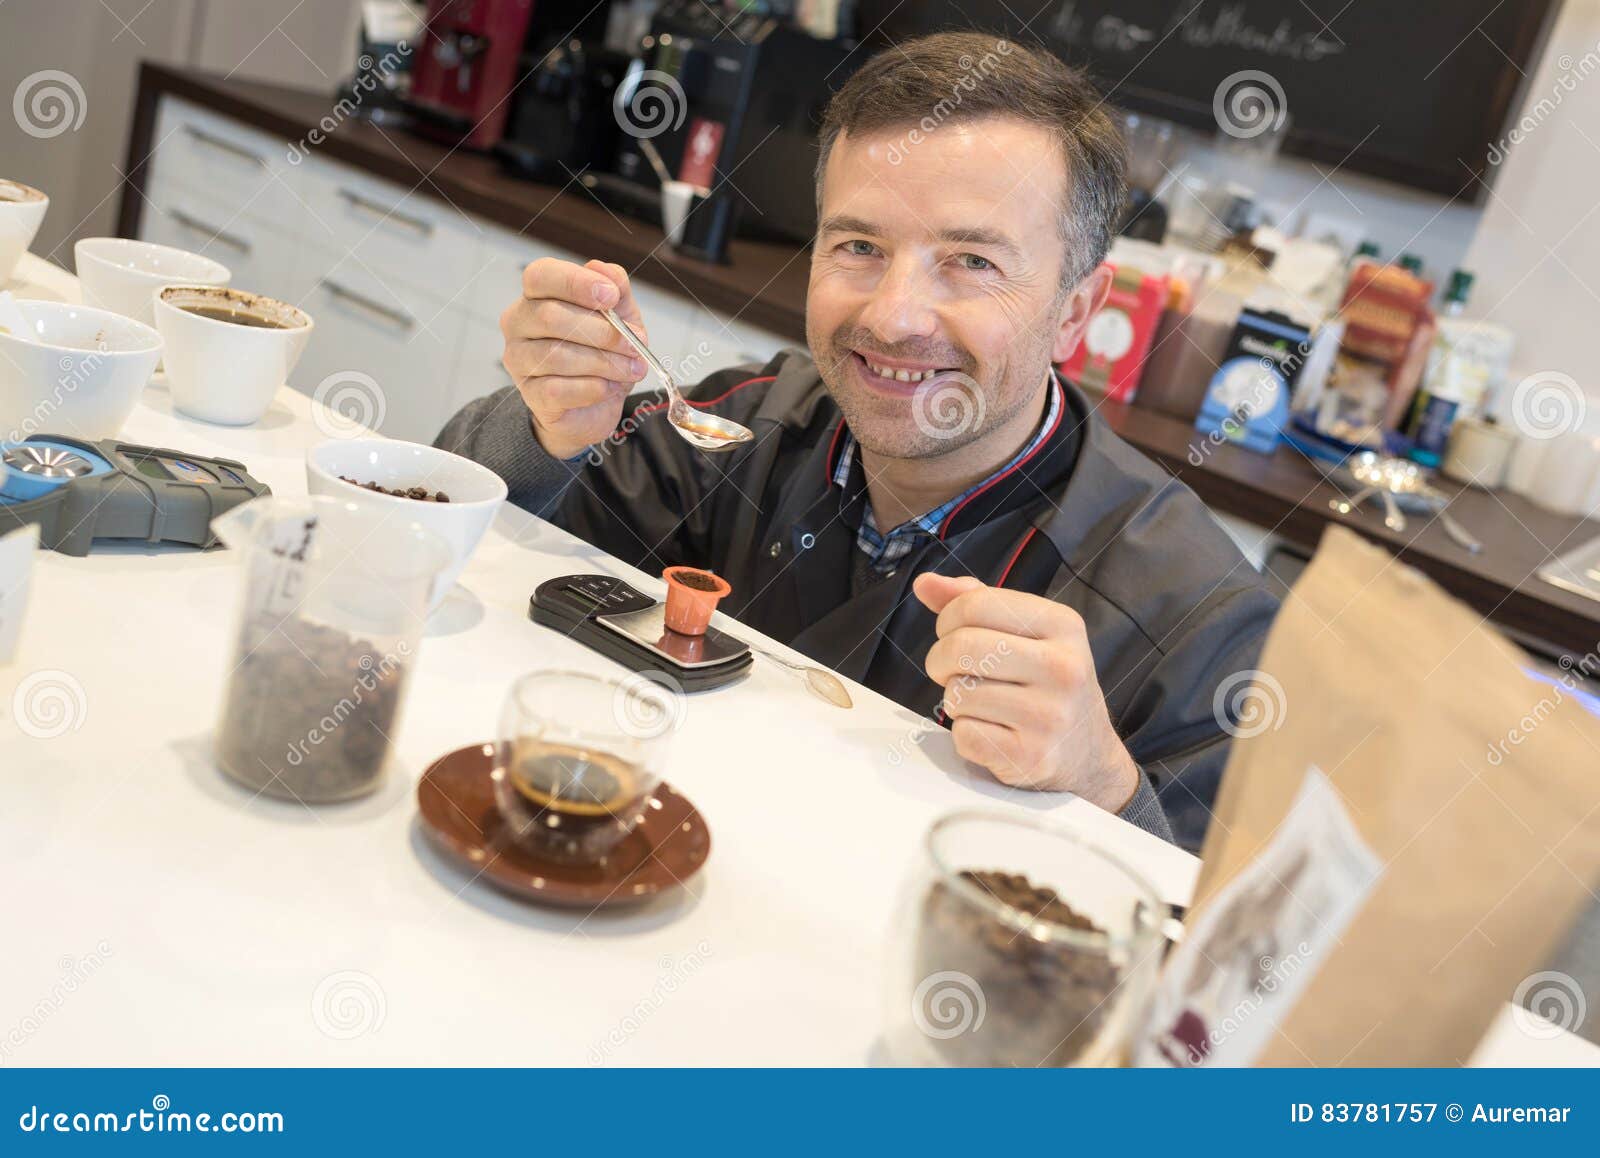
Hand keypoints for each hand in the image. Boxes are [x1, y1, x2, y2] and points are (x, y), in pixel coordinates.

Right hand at [500, 258, 650, 459]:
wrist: (594, 404)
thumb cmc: (601, 351)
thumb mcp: (620, 314)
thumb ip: (616, 287)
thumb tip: (607, 272)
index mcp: (537, 294)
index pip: (541, 275)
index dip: (576, 283)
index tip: (611, 297)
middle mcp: (518, 322)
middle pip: (550, 317)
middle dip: (602, 332)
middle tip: (634, 345)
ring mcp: (519, 359)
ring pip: (557, 355)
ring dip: (603, 363)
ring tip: (630, 369)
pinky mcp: (529, 394)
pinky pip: (559, 389)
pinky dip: (592, 388)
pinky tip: (607, 388)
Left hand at [914, 573, 1139, 812]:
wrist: (1089, 755)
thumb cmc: (1046, 684)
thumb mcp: (1028, 633)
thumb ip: (975, 602)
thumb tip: (924, 583)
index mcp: (1063, 625)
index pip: (975, 604)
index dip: (947, 620)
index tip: (953, 634)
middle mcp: (1063, 668)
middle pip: (961, 647)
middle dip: (940, 660)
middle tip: (949, 671)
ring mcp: (1049, 715)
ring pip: (958, 693)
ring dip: (956, 700)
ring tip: (982, 704)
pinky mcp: (1031, 757)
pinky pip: (964, 735)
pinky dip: (965, 736)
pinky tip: (991, 733)